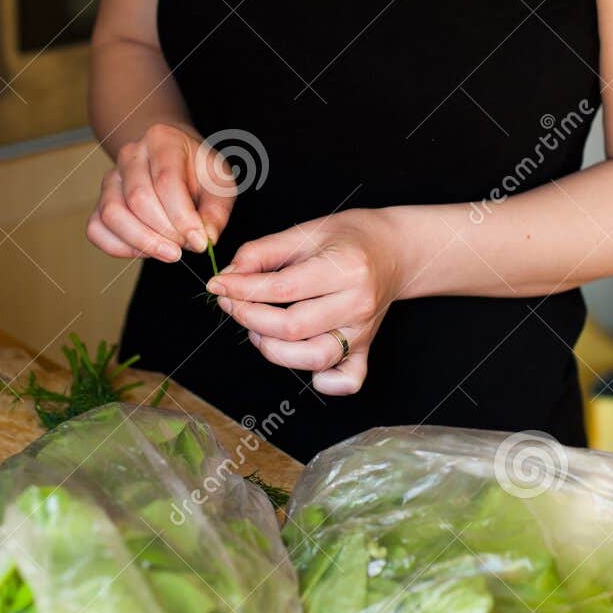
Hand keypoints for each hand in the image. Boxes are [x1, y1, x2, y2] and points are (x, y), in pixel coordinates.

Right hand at [86, 124, 236, 262]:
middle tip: (187, 246)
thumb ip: (216, 211)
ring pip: (112, 214)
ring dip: (143, 242)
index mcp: (162, 140)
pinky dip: (120, 247)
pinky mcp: (99, 203)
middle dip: (165, 231)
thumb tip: (205, 239)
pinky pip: (97, 229)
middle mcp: (130, 155)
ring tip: (170, 252)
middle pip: (138, 199)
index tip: (199, 242)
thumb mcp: (220, 182)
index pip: (166, 180)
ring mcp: (110, 179)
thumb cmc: (197, 172)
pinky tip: (146, 250)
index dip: (183, 217)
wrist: (175, 162)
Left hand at [205, 208, 403, 393]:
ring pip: (313, 357)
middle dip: (250, 318)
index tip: (218, 284)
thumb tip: (229, 276)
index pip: (282, 288)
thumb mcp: (306, 230)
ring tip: (258, 329)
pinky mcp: (366, 349)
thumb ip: (263, 252)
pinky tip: (304, 363)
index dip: (242, 289)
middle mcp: (358, 303)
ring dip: (274, 349)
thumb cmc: (350, 237)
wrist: (394, 250)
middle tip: (231, 303)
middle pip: (293, 327)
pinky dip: (325, 382)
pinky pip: (348, 380)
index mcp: (346, 267)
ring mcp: (363, 331)